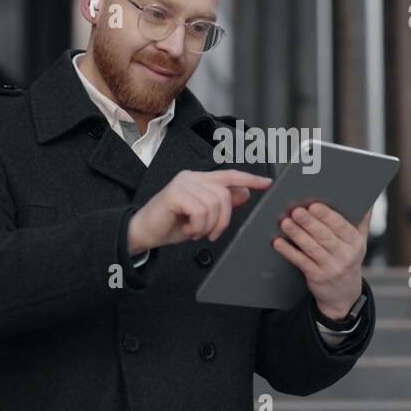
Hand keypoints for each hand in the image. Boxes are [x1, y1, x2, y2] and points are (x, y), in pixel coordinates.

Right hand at [128, 169, 271, 252]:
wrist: (142, 233)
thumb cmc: (170, 225)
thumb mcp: (202, 217)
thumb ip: (222, 204)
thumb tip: (245, 193)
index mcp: (199, 180)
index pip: (230, 175)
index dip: (250, 179)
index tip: (267, 183)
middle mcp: (191, 177)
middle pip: (225, 195)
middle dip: (223, 220)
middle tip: (210, 234)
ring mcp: (182, 183)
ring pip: (214, 205)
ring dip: (208, 226)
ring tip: (194, 231)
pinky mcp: (175, 193)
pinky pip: (200, 211)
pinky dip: (198, 226)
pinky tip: (188, 230)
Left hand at [272, 203, 371, 320]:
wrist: (344, 294)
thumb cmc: (348, 260)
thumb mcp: (359, 242)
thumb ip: (361, 221)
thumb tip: (368, 199)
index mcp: (355, 243)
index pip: (341, 226)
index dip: (327, 216)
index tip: (314, 205)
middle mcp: (345, 256)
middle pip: (325, 236)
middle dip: (309, 223)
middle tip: (296, 211)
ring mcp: (330, 268)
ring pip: (312, 248)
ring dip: (297, 235)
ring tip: (285, 223)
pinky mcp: (316, 277)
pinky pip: (301, 262)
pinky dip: (289, 251)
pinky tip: (279, 242)